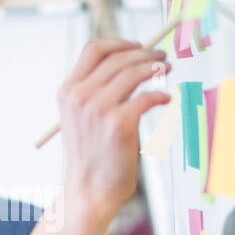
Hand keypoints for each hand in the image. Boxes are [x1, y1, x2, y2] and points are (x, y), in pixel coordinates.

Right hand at [57, 39, 170, 221]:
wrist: (90, 191)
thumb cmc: (91, 157)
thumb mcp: (80, 118)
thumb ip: (95, 92)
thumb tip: (128, 64)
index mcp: (68, 91)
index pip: (94, 50)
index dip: (120, 43)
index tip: (138, 46)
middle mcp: (80, 96)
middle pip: (118, 58)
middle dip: (145, 52)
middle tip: (161, 57)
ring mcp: (99, 109)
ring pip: (134, 72)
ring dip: (155, 67)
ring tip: (167, 69)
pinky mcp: (120, 124)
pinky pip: (147, 97)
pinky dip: (161, 95)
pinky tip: (166, 99)